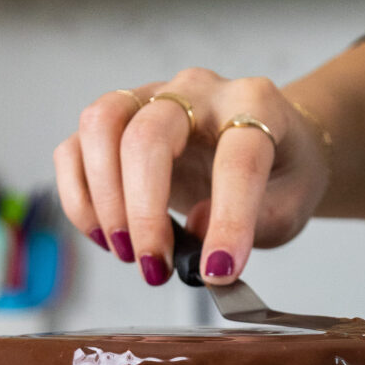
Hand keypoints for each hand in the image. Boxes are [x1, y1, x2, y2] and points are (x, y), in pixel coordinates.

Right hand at [53, 69, 330, 285]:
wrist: (274, 143)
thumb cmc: (281, 175)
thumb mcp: (289, 206)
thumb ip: (256, 220)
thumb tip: (195, 230)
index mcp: (255, 106)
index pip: (238, 158)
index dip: (229, 221)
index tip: (219, 273)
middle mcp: (198, 91)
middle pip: (149, 134)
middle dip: (144, 212)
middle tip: (155, 268)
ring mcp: (151, 97)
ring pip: (102, 125)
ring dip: (105, 200)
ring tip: (126, 252)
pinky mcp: (118, 121)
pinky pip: (75, 147)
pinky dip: (80, 198)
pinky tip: (105, 237)